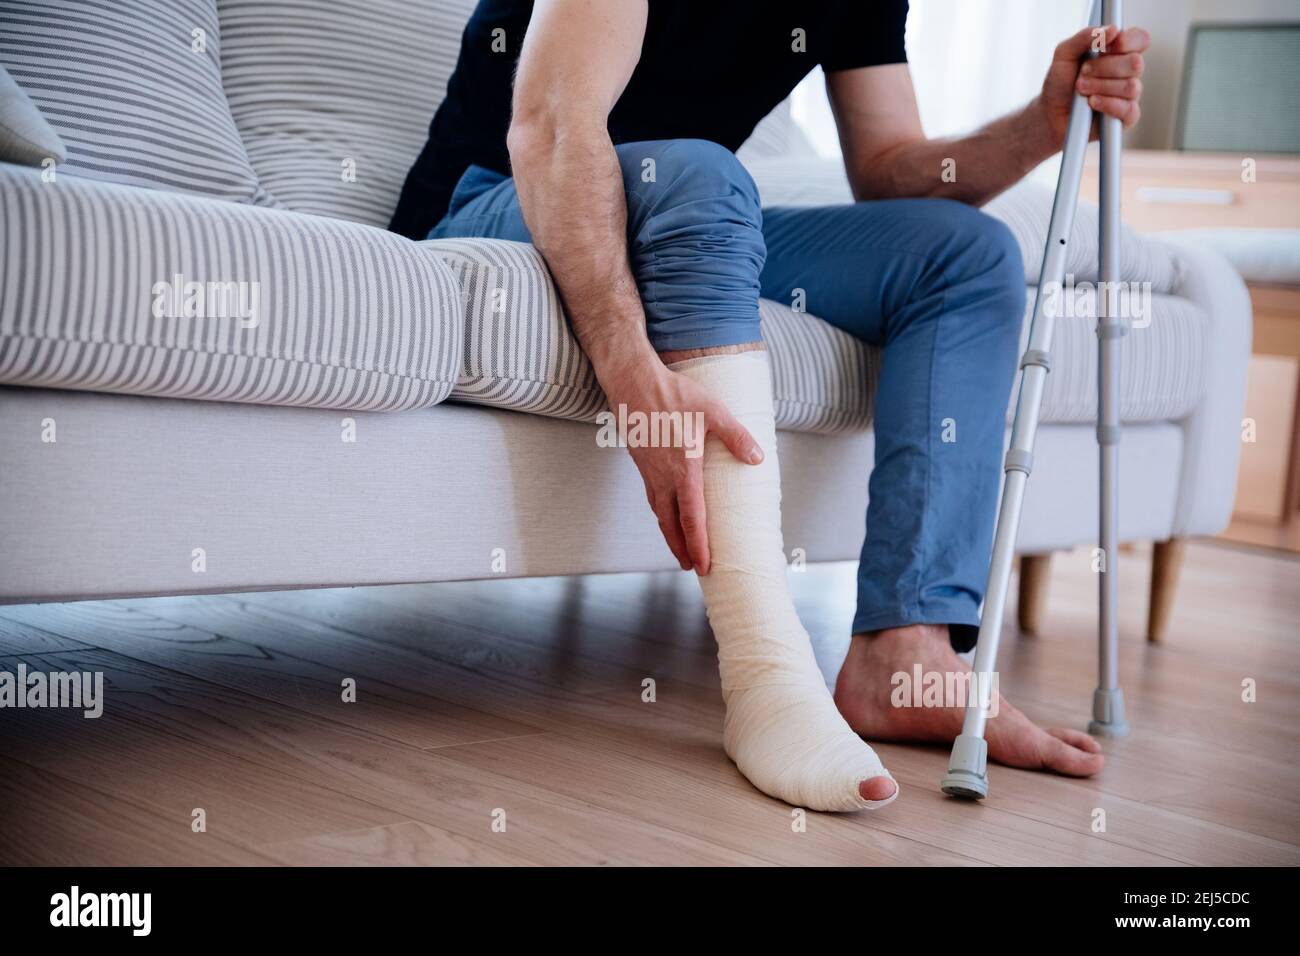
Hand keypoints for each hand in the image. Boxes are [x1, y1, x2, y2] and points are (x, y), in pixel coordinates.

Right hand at [603, 359, 762, 574]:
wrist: (633, 383)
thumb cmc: (675, 395)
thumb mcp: (713, 411)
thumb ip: (736, 436)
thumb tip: (757, 458)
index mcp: (683, 470)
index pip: (692, 518)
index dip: (698, 545)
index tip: (703, 566)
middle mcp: (663, 477)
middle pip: (671, 525)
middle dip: (682, 549)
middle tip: (691, 568)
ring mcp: (649, 472)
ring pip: (659, 513)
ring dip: (670, 534)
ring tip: (679, 549)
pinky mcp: (642, 463)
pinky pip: (652, 496)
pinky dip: (661, 513)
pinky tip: (666, 513)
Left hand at [1038, 23, 1149, 148]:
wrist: (1050, 114)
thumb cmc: (1059, 84)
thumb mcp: (1064, 54)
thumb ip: (1085, 37)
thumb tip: (1112, 30)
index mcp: (1118, 52)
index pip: (1140, 39)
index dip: (1127, 41)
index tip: (1106, 47)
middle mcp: (1127, 72)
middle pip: (1135, 63)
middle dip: (1104, 68)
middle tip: (1083, 73)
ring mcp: (1129, 95)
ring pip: (1131, 87)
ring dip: (1100, 87)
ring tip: (1081, 90)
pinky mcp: (1126, 116)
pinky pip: (1129, 109)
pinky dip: (1107, 104)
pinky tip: (1092, 103)